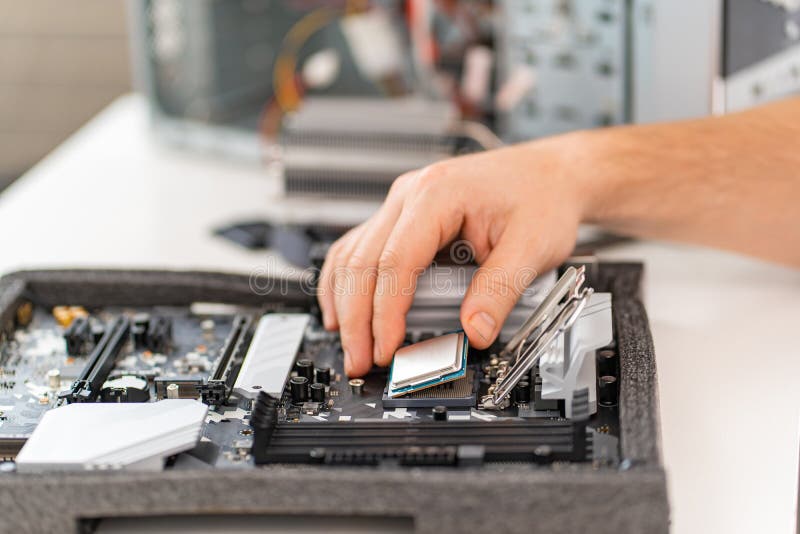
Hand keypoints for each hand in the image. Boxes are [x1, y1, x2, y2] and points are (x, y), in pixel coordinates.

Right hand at [317, 131, 596, 376]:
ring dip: (343, 303)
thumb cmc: (541, 197)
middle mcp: (409, 195)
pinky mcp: (403, 218)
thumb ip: (500, 291)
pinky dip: (347, 282)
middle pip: (362, 261)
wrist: (550, 174)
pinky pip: (360, 249)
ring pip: (351, 255)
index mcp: (437, 194)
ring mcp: (401, 205)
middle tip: (359, 360)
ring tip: (349, 345)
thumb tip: (474, 333)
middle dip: (356, 318)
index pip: (395, 261)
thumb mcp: (532, 246)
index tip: (386, 349)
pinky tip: (343, 310)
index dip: (385, 312)